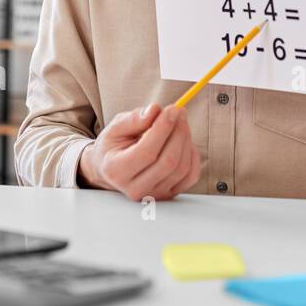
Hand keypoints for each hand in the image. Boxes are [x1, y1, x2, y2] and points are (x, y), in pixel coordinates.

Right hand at [78, 103, 200, 200]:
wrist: (113, 169)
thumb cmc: (114, 147)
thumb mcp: (115, 128)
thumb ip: (133, 119)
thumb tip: (155, 111)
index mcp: (117, 171)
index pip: (147, 152)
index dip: (163, 129)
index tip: (172, 110)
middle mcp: (135, 188)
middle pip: (168, 161)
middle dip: (178, 132)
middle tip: (179, 112)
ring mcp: (154, 195)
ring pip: (182, 168)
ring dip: (186, 141)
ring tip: (180, 123)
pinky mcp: (168, 195)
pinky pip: (191, 176)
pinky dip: (193, 155)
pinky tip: (184, 142)